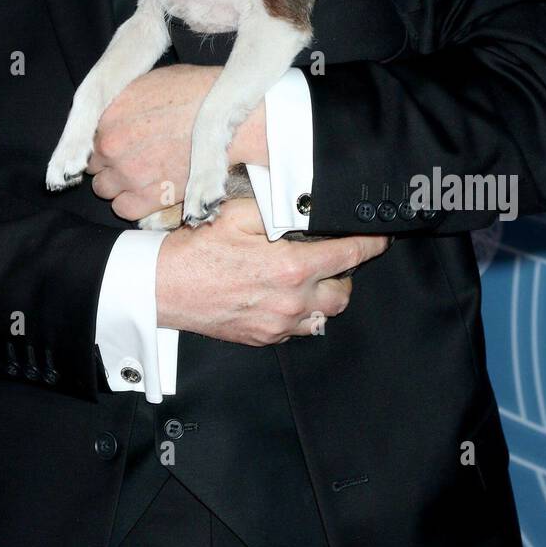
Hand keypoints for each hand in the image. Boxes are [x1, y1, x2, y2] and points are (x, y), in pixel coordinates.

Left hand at [86, 65, 266, 220]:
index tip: (122, 144)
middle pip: (95, 165)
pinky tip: (147, 191)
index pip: (89, 139)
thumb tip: (113, 114)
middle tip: (134, 159)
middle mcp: (112, 145)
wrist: (229, 121)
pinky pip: (123, 210)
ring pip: (104, 189)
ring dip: (118, 185)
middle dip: (111, 164)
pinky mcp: (148, 197)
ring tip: (142, 176)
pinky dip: (132, 204)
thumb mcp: (149, 84)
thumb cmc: (196, 95)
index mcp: (108, 115)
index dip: (106, 142)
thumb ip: (122, 103)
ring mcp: (129, 173)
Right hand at [155, 198, 390, 343]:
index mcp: (291, 267)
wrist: (165, 288)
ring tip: (308, 278)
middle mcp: (292, 301)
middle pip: (343, 294)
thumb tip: (306, 209)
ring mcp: (278, 324)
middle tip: (331, 258)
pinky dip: (300, 313)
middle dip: (344, 275)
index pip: (349, 256)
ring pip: (324, 317)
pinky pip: (298, 329)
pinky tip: (282, 294)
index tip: (380, 239)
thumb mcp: (239, 215)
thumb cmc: (198, 250)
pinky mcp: (264, 337)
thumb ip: (278, 210)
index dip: (370, 245)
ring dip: (323, 296)